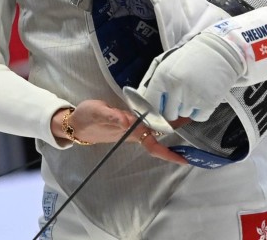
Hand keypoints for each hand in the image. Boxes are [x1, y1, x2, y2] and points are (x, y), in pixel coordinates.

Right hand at [51, 100, 186, 164]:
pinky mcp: (128, 121)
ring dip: (168, 120)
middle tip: (191, 115)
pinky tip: (163, 107)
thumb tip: (127, 120)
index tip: (186, 159)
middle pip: (159, 134)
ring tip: (183, 110)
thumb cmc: (86, 118)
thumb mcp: (98, 113)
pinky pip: (146, 120)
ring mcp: (131, 127)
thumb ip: (112, 116)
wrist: (75, 123)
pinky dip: (156, 114)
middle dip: (175, 127)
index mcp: (129, 132)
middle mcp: (133, 132)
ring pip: (154, 127)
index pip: (153, 146)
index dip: (170, 154)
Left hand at [136, 33, 243, 121]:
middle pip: (168, 115)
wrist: (218, 51)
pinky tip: (202, 97)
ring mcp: (192, 96)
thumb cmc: (189, 57)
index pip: (151, 104)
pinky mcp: (208, 103)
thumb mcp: (165, 62)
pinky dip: (199, 111)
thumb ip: (151, 81)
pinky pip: (198, 117)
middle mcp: (176, 87)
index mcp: (162, 76)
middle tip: (180, 97)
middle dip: (172, 109)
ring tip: (193, 91)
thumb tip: (141, 100)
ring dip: (187, 107)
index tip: (158, 109)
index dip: (153, 109)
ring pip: (183, 115)